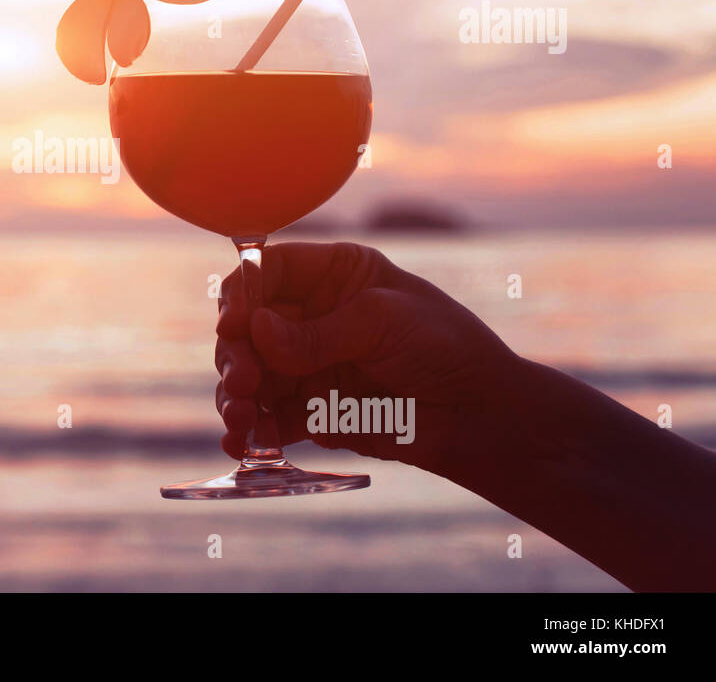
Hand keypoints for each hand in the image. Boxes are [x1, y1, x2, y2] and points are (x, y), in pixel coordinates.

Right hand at [215, 241, 519, 474]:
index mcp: (331, 275)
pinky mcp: (310, 411)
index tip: (235, 325)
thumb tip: (256, 333)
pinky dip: (249, 433)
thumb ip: (317, 332)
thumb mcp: (383, 322)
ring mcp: (306, 364)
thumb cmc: (446, 347)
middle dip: (236, 355)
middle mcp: (310, 316)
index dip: (241, 295)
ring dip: (234, 397)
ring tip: (240, 421)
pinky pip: (266, 420)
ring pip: (248, 375)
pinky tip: (241, 446)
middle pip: (246, 328)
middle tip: (244, 384)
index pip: (266, 272)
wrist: (482, 416)